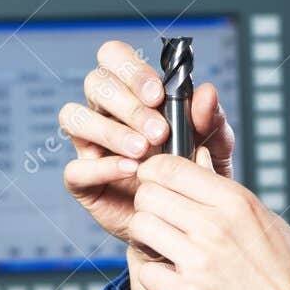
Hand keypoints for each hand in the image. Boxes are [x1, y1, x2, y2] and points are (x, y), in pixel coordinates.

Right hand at [61, 40, 234, 289]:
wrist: (187, 230)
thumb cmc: (196, 181)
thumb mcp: (215, 150)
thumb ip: (212, 122)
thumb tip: (206, 92)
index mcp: (133, 95)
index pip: (115, 59)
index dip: (131, 69)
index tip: (160, 93)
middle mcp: (106, 115)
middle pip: (95, 83)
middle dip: (127, 103)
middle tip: (159, 129)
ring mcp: (91, 148)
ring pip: (74, 117)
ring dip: (110, 130)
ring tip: (144, 151)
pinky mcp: (84, 183)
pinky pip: (75, 168)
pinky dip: (102, 167)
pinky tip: (131, 172)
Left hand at [129, 153, 289, 289]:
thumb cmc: (288, 282)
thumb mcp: (269, 224)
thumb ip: (230, 196)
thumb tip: (201, 163)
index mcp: (237, 203)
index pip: (171, 167)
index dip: (154, 173)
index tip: (154, 184)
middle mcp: (216, 226)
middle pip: (148, 194)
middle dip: (148, 206)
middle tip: (160, 221)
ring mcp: (200, 261)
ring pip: (141, 227)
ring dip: (148, 239)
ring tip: (166, 250)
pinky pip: (146, 271)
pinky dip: (155, 276)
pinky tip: (174, 280)